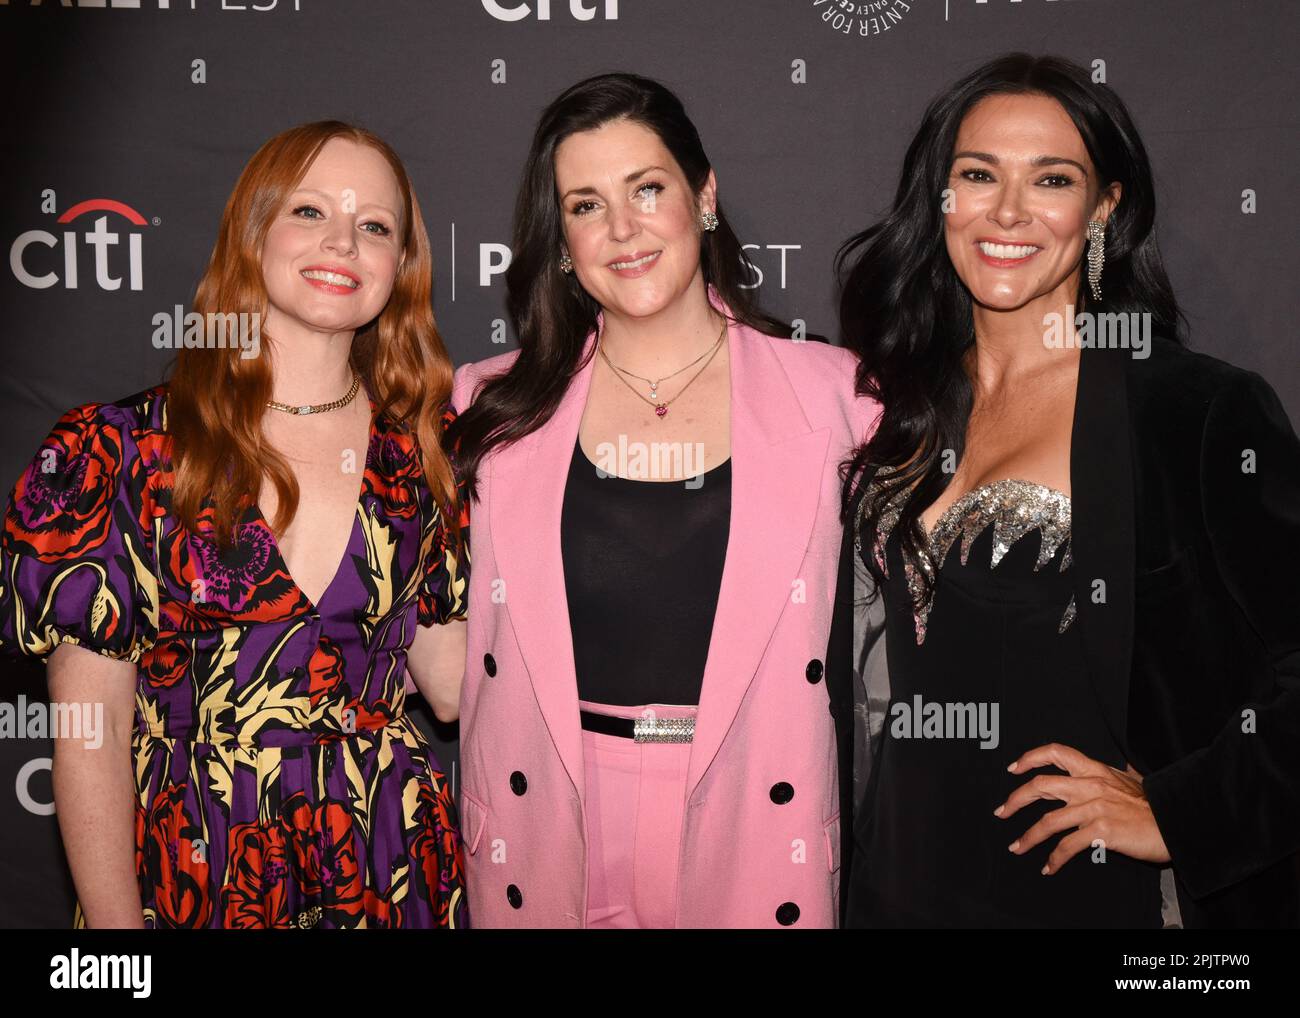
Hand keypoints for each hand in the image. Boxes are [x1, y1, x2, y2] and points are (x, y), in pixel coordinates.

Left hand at [995, 742, 1170, 873]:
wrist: (1177, 821)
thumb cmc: (1156, 805)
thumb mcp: (1132, 780)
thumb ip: (1117, 775)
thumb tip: (1117, 767)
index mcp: (1095, 770)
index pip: (1056, 753)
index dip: (1030, 758)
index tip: (1013, 768)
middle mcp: (1090, 785)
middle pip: (1040, 786)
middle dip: (1016, 800)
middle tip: (1002, 812)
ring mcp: (1094, 808)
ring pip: (1048, 821)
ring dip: (1028, 837)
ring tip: (1016, 847)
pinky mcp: (1101, 831)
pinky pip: (1068, 846)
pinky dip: (1054, 858)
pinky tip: (1048, 867)